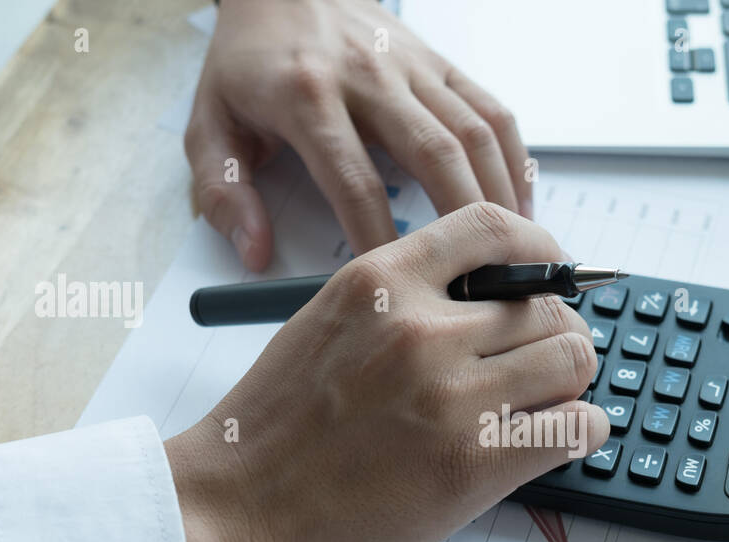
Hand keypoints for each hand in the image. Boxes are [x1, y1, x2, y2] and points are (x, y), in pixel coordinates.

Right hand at [165, 203, 608, 541]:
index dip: (542, 250)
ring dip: (572, 384)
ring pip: (571, 361)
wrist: (232, 511)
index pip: (494, 228)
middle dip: (561, 335)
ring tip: (550, 405)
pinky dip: (582, 432)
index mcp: (381, 282)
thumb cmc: (271, 430)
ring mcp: (451, 396)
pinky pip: (575, 428)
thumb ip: (399, 304)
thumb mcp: (325, 326)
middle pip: (548, 307)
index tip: (553, 277)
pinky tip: (556, 441)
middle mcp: (422, 328)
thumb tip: (480, 304)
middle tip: (550, 364)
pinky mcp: (472, 464)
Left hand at [185, 0, 533, 270]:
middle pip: (435, 157)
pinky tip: (520, 204)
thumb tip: (255, 253)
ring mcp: (410, 67)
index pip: (355, 184)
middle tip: (479, 282)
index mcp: (306, 98)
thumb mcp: (209, 123)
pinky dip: (514, 159)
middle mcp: (367, 77)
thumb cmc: (249, 63)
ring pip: (473, 134)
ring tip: (512, 253)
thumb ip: (224, 193)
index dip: (380, 242)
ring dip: (499, 198)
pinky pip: (490, 110)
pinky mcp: (438, 62)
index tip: (400, 292)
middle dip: (464, 227)